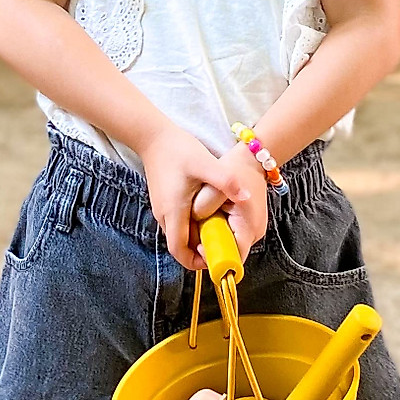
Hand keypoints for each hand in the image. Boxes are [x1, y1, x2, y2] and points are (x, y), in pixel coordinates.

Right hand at [137, 124, 255, 270]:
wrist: (153, 136)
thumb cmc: (178, 150)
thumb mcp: (205, 164)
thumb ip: (226, 181)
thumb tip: (246, 197)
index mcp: (173, 212)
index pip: (179, 251)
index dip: (196, 262)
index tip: (215, 259)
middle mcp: (164, 215)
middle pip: (180, 246)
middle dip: (200, 251)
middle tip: (223, 243)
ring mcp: (162, 209)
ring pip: (179, 234)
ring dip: (197, 238)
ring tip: (219, 228)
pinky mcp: (164, 202)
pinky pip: (178, 222)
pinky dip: (192, 226)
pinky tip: (208, 214)